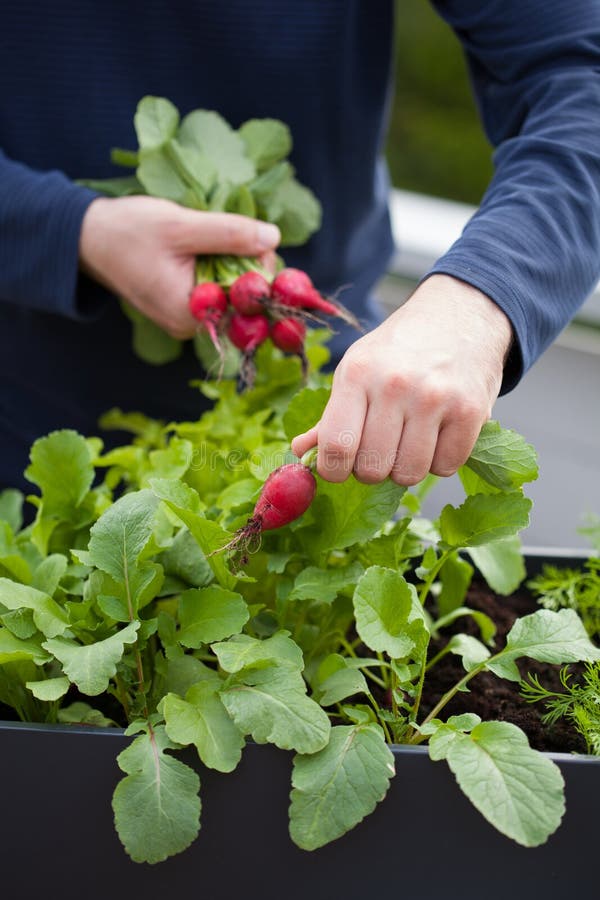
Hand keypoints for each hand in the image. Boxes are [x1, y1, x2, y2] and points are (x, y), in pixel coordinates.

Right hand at [79, 195, 279, 338]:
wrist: (89, 237)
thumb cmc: (128, 232)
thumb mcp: (181, 227)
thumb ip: (229, 234)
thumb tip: (273, 238)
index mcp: (190, 315)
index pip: (247, 302)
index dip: (261, 271)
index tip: (259, 241)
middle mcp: (191, 325)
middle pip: (242, 298)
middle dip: (247, 264)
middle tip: (236, 231)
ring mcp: (187, 316)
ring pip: (230, 290)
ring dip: (233, 260)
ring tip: (212, 235)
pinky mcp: (184, 303)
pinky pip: (215, 286)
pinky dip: (218, 263)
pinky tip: (204, 245)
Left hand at [291, 274, 512, 484]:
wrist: (460, 315)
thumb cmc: (399, 350)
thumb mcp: (357, 370)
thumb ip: (330, 416)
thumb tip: (300, 452)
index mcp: (356, 374)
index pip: (336, 447)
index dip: (334, 470)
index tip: (341, 466)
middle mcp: (394, 385)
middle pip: (372, 469)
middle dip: (372, 469)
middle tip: (380, 449)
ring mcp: (436, 398)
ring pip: (409, 474)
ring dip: (406, 468)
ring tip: (409, 441)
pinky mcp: (471, 411)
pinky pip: (446, 467)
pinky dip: (440, 461)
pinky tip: (437, 436)